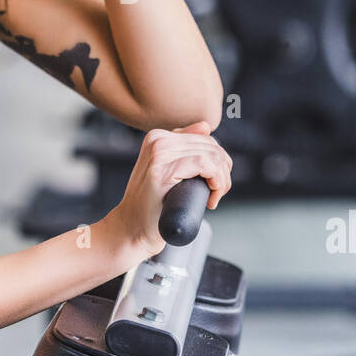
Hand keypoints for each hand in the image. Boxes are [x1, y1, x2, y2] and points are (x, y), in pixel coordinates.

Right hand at [108, 120, 232, 260]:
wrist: (131, 228)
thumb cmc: (150, 206)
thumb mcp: (166, 169)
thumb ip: (183, 148)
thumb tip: (205, 127)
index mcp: (158, 136)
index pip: (205, 138)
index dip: (219, 161)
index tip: (216, 183)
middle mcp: (157, 140)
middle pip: (211, 147)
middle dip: (223, 171)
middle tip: (217, 193)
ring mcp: (158, 154)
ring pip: (211, 155)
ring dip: (223, 179)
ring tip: (214, 197)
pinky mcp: (163, 171)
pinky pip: (204, 164)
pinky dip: (217, 180)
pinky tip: (212, 196)